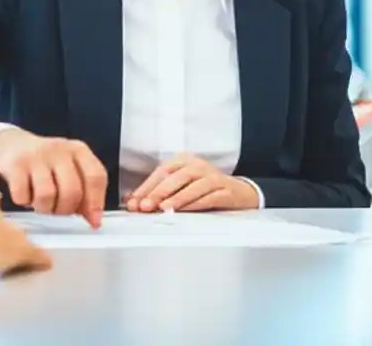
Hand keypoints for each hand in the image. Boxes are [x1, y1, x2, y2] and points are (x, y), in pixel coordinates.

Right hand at [0, 128, 107, 227]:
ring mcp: (36, 155)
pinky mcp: (16, 164)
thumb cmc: (46, 164)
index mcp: (78, 150)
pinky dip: (24, 202)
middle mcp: (59, 150)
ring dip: (44, 208)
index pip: (96, 176)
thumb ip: (85, 194)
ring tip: (41, 203)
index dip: (96, 202)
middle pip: (72, 191)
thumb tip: (94, 221)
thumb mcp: (69, 171)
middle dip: (65, 209)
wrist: (12, 145)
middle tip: (57, 210)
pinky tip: (25, 194)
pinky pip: (23, 196)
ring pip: (47, 196)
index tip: (93, 221)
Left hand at [125, 154, 259, 211]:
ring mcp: (213, 177)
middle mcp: (198, 166)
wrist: (239, 192)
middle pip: (175, 176)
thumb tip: (132, 201)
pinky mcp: (225, 190)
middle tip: (145, 206)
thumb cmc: (205, 189)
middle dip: (158, 192)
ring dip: (176, 198)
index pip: (162, 172)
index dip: (146, 187)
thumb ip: (158, 192)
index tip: (134, 201)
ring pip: (192, 185)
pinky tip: (185, 211)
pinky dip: (195, 204)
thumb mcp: (181, 186)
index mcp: (185, 161)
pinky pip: (208, 197)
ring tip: (163, 208)